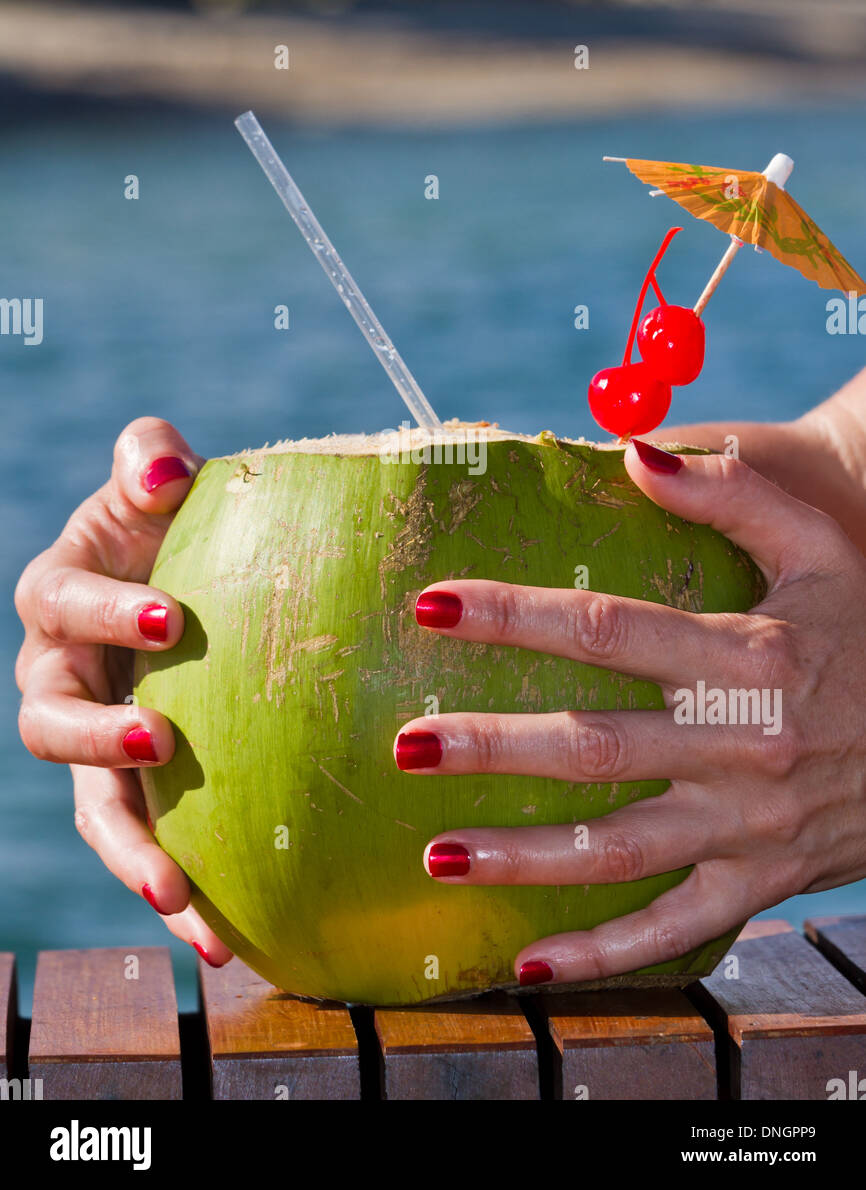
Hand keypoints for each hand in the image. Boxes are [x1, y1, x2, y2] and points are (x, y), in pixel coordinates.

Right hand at [15, 417, 232, 966]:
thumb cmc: (176, 522)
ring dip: (128, 850)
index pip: (61, 600)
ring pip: (88, 805)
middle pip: (47, 721)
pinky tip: (227, 940)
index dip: (105, 610)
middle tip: (163, 745)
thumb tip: (165, 477)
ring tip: (181, 897)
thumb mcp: (160, 478)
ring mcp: (95, 740)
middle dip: (97, 740)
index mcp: (61, 595)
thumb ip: (150, 459)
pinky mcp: (137, 788)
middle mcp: (61, 673)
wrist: (205, 574)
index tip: (174, 619)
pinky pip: (144, 843)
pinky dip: (176, 888)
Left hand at [396, 439, 865, 985]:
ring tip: (436, 857)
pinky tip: (528, 964)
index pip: (608, 630)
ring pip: (618, 851)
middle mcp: (742, 746)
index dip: (515, 616)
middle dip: (495, 748)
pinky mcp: (759, 884)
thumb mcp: (821, 550)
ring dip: (523, 860)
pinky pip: (674, 930)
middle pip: (597, 749)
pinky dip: (604, 956)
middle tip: (408, 746)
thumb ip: (732, 495)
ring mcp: (749, 828)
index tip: (432, 605)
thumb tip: (631, 454)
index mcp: (748, 656)